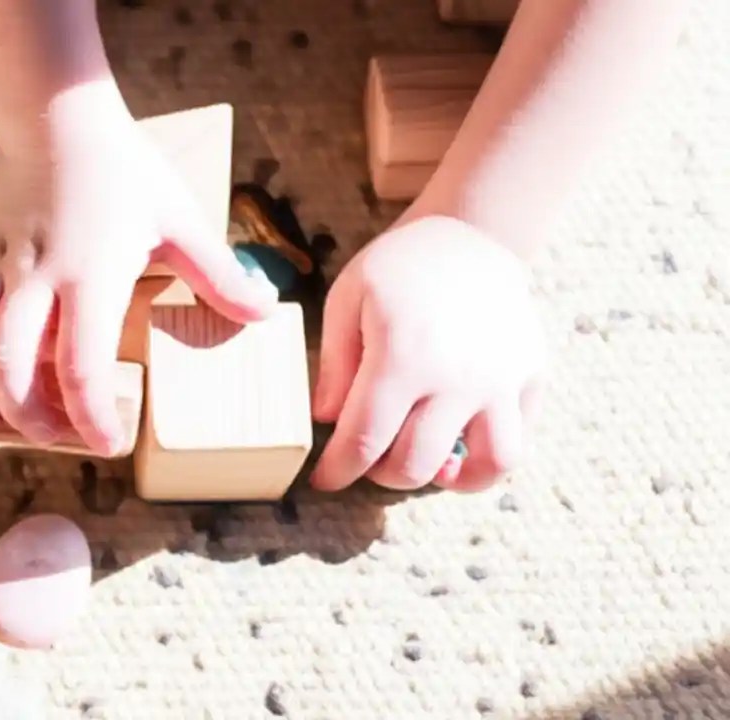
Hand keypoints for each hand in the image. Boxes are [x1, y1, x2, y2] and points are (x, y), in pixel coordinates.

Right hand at [0, 93, 276, 455]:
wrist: (59, 112)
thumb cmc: (123, 169)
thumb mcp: (178, 219)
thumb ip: (217, 273)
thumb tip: (264, 314)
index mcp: (91, 276)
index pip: (81, 363)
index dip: (89, 416)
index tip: (106, 444)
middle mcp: (36, 276)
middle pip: (9, 363)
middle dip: (23, 416)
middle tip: (47, 439)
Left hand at [311, 215, 544, 492]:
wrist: (471, 234)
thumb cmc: (399, 267)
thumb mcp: (347, 299)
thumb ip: (334, 365)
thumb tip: (326, 420)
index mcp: (402, 357)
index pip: (364, 441)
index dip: (338, 470)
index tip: (324, 479)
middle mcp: (457, 377)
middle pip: (416, 465)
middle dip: (381, 474)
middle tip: (370, 455)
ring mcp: (502, 379)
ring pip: (490, 465)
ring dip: (450, 479)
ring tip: (428, 463)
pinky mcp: (532, 375)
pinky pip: (520, 439)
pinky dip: (491, 457)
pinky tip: (461, 443)